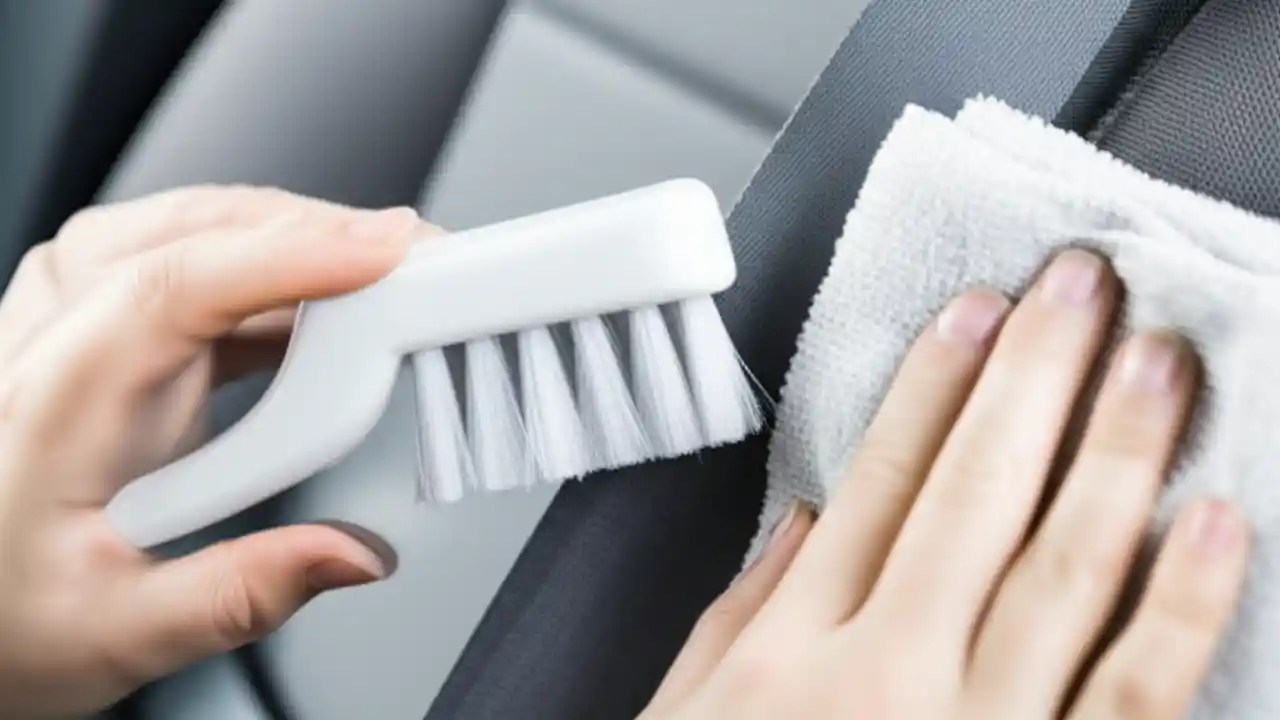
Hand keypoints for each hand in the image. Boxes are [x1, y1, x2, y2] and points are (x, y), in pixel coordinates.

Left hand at [0, 186, 431, 716]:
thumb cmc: (1, 616)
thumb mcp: (119, 633)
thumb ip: (242, 593)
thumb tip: (356, 553)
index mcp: (52, 399)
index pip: (174, 284)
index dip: (289, 256)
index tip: (387, 251)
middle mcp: (63, 338)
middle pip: (198, 234)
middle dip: (320, 234)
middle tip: (421, 263)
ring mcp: (88, 324)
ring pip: (203, 236)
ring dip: (303, 247)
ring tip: (387, 284)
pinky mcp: (118, 333)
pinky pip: (209, 271)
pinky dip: (282, 281)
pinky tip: (331, 315)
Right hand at [645, 250, 1249, 719]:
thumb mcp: (687, 719)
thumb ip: (744, 613)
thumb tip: (807, 514)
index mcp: (797, 654)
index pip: (882, 482)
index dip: (935, 385)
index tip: (977, 311)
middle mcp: (890, 677)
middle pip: (976, 493)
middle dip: (1033, 375)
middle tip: (1083, 286)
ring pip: (1063, 569)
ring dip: (1116, 453)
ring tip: (1160, 361)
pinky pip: (1128, 696)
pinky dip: (1178, 608)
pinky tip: (1210, 524)